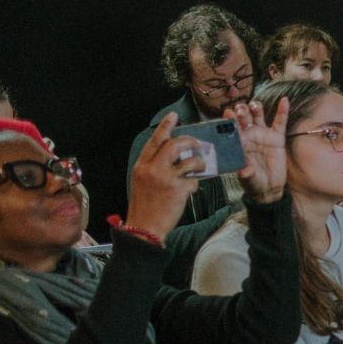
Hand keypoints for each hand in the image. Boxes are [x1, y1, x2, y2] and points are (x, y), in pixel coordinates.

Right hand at [124, 113, 204, 240]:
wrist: (144, 228)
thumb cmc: (145, 206)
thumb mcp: (141, 182)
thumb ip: (153, 167)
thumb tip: (174, 156)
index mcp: (141, 166)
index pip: (155, 141)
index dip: (166, 126)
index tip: (175, 115)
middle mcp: (152, 169)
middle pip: (174, 145)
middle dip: (189, 141)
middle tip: (197, 144)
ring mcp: (165, 179)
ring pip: (190, 160)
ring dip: (199, 162)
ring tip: (201, 166)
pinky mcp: (178, 190)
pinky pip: (194, 180)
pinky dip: (195, 183)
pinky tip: (192, 189)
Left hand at [228, 98, 288, 202]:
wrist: (269, 188)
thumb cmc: (253, 182)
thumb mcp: (248, 178)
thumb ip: (246, 173)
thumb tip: (243, 172)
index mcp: (238, 143)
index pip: (232, 128)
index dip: (230, 120)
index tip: (228, 113)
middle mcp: (249, 135)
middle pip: (244, 118)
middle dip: (241, 112)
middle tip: (241, 110)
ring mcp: (263, 135)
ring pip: (258, 116)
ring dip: (256, 108)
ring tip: (255, 105)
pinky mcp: (277, 138)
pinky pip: (280, 122)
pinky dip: (282, 111)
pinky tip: (284, 100)